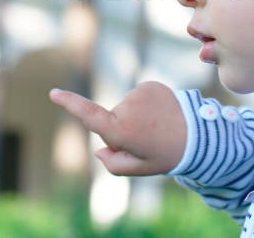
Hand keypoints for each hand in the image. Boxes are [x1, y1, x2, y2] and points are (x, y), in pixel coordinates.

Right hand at [48, 81, 186, 175]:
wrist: (199, 134)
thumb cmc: (166, 155)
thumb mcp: (139, 168)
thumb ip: (114, 163)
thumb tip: (100, 149)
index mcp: (122, 131)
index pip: (89, 115)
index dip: (69, 103)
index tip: (53, 92)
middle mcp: (127, 108)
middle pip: (110, 119)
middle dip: (121, 130)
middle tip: (146, 140)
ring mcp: (139, 93)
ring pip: (124, 108)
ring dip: (135, 117)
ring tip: (156, 127)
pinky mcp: (149, 85)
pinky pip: (136, 98)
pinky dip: (144, 105)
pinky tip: (160, 114)